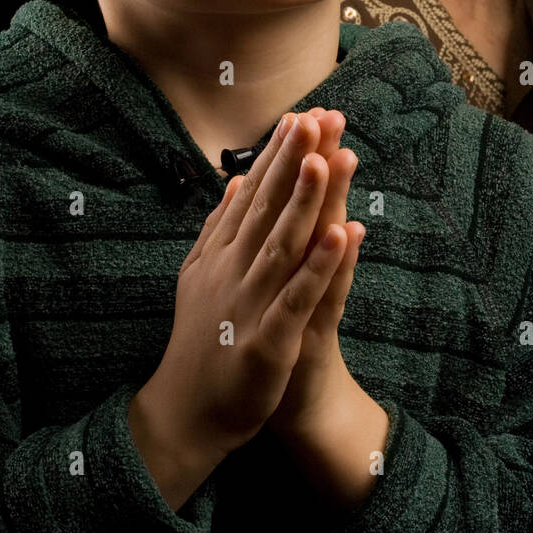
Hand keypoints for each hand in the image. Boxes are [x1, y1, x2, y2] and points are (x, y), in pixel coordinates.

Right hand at [136, 110, 351, 462]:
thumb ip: (218, 231)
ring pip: (282, 243)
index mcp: (220, 254)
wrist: (186, 415)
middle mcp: (232, 271)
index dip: (276, 156)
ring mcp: (249, 304)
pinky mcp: (268, 341)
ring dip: (307, 200)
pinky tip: (345, 235)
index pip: (251, 195)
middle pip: (267, 208)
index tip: (299, 116)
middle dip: (293, 161)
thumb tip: (232, 183)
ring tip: (327, 158)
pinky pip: (299, 297)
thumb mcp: (201, 279)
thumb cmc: (202, 343)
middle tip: (316, 117)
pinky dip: (321, 265)